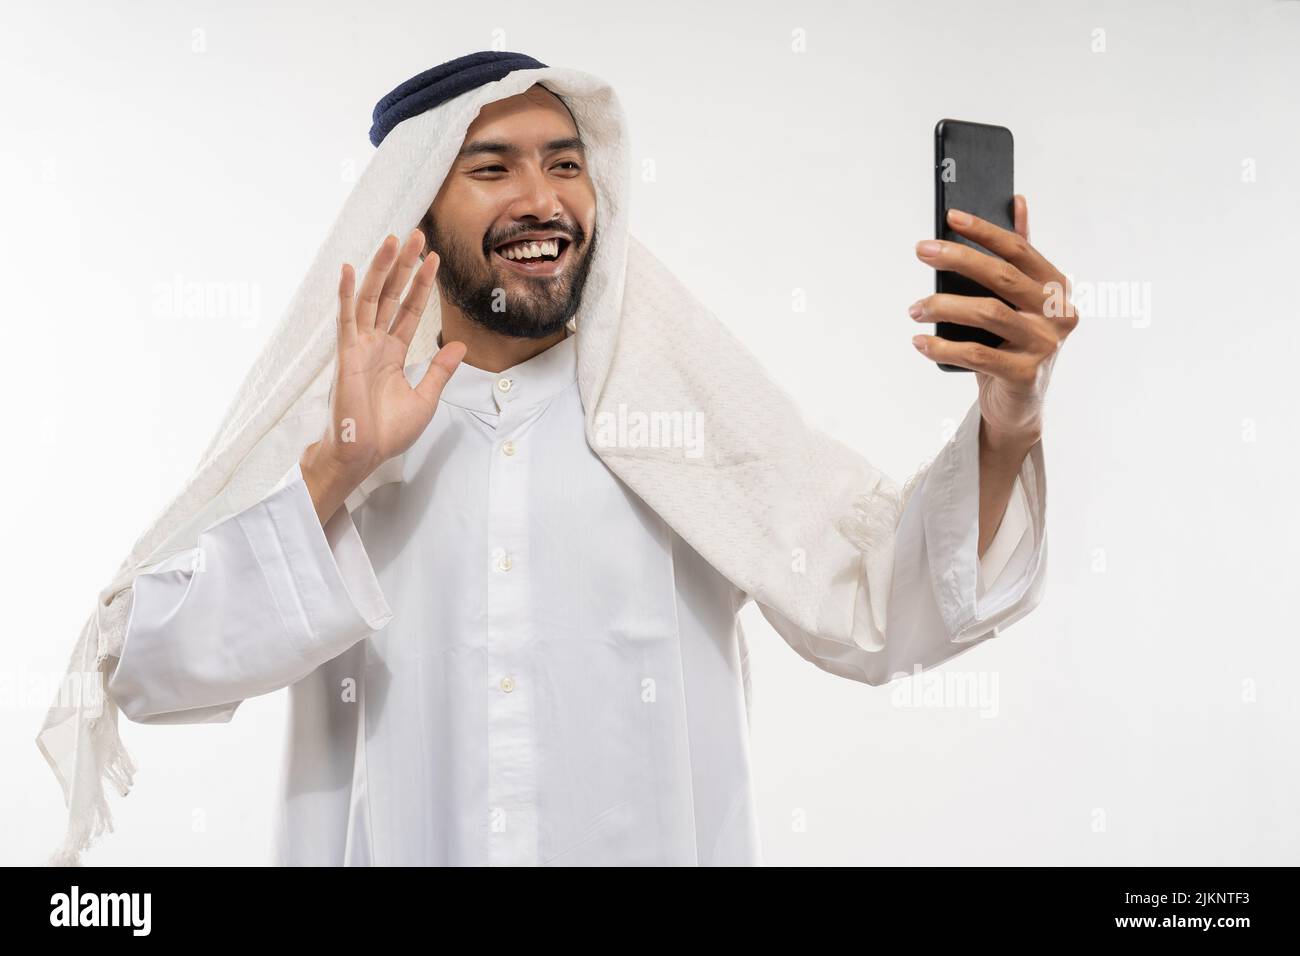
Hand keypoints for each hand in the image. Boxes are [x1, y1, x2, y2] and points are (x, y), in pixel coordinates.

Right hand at [302, 229, 466, 517]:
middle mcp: (375, 343)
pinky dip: (348, 293)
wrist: (363, 453)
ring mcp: (359, 346)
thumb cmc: (387, 433)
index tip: (433, 259)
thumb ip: (439, 370)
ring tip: (393, 239)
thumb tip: (458, 344)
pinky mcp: (346, 354)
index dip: (421, 285)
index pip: (409, 310)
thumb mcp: (426, 399)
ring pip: (372, 298)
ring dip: (382, 268)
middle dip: (404, 265)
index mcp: (392, 353)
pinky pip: (347, 318)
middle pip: (392, 295)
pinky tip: (351, 268)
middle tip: (416, 234)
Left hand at [910, 195, 1076, 444]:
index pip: (1019, 249)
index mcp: (1057, 288)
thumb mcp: (1019, 300)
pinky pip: (976, 354)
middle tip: (922, 250)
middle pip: (1002, 276)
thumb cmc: (1013, 345)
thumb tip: (1018, 202)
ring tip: (915, 308)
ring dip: (943, 306)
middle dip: (958, 259)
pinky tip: (920, 341)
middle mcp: (1058, 314)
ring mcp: (1044, 345)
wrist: (1018, 406)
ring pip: (988, 314)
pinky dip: (942, 346)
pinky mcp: (1025, 374)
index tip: (951, 216)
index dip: (985, 230)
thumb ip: (1020, 256)